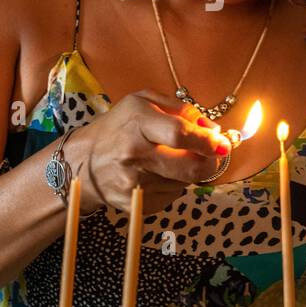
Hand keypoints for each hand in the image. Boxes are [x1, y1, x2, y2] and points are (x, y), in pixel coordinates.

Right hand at [68, 90, 231, 214]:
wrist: (83, 161)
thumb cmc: (119, 126)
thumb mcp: (143, 102)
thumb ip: (181, 109)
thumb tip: (213, 129)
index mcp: (137, 123)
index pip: (180, 134)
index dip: (207, 141)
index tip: (222, 143)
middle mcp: (134, 154)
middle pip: (190, 167)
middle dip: (209, 162)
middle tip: (211, 155)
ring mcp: (135, 183)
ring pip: (184, 183)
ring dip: (187, 172)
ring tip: (170, 159)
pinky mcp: (137, 204)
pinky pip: (171, 196)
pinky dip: (172, 185)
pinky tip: (156, 174)